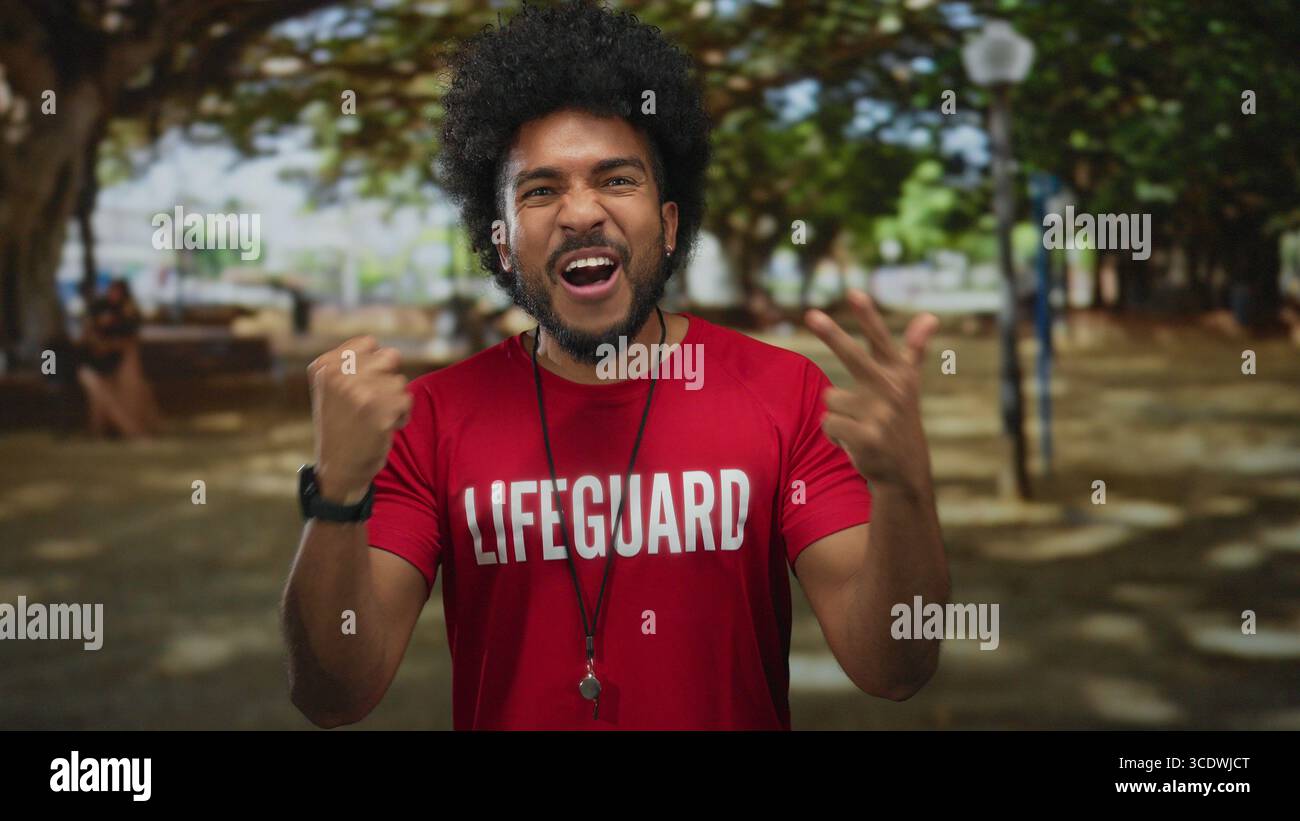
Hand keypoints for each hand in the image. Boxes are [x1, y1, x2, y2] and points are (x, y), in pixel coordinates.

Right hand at [308, 335, 412, 503]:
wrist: (340, 468)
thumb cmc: (342, 425)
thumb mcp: (333, 388)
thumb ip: (353, 363)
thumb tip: (391, 353)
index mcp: (324, 365)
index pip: (368, 343)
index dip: (374, 365)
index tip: (361, 387)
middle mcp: (338, 374)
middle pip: (389, 357)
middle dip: (387, 380)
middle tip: (370, 403)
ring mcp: (358, 391)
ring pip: (400, 381)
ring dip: (394, 401)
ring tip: (374, 417)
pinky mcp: (379, 410)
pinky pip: (407, 400)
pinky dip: (401, 415)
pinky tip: (383, 427)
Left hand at [804, 289, 938, 494]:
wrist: (904, 470)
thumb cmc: (898, 419)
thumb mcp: (908, 383)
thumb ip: (914, 349)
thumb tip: (930, 315)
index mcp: (899, 374)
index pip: (880, 340)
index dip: (868, 316)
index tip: (854, 292)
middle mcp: (892, 390)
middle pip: (854, 356)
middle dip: (832, 334)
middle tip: (811, 314)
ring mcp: (880, 414)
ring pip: (831, 399)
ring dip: (838, 414)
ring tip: (860, 427)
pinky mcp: (867, 436)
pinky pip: (828, 423)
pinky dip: (833, 434)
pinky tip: (854, 442)